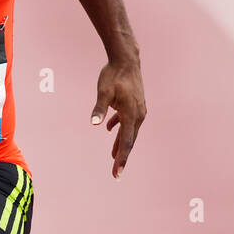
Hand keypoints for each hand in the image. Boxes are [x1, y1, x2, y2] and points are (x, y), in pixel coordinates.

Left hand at [91, 59, 146, 178]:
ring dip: (120, 144)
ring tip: (112, 158)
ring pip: (129, 132)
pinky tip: (109, 130)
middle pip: (129, 141)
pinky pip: (128, 121)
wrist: (126, 59)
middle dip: (122, 157)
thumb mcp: (103, 91)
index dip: (121, 159)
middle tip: (115, 173)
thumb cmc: (113, 75)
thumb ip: (99, 108)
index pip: (126, 142)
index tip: (117, 173)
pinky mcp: (135, 105)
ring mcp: (138, 109)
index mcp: (131, 114)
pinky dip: (120, 128)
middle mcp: (138, 115)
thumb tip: (94, 123)